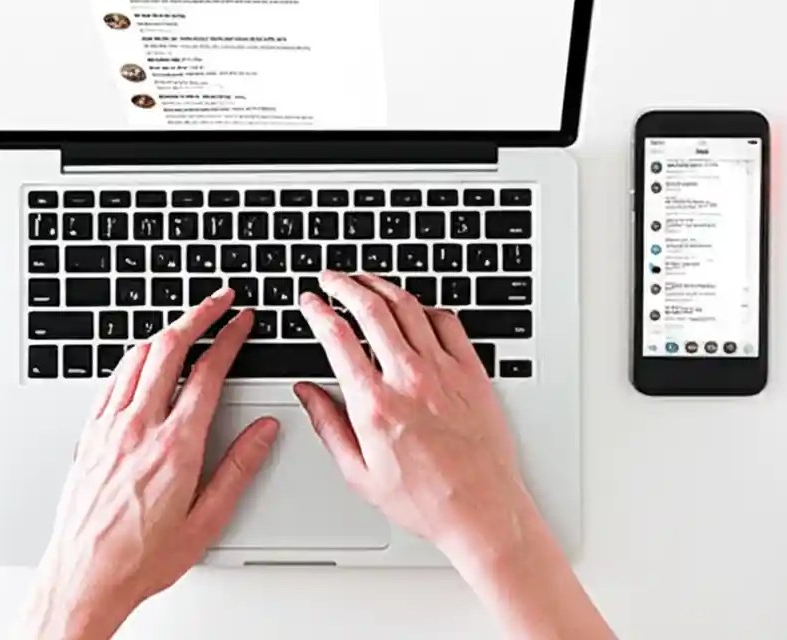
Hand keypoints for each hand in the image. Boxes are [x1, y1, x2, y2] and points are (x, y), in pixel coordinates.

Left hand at [18, 289, 279, 639]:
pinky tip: (143, 360)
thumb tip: (265, 432)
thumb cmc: (141, 558)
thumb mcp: (207, 520)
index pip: (208, 373)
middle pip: (169, 349)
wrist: (84, 579)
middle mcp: (138, 428)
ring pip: (136, 358)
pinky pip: (112, 382)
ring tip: (186, 322)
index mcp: (175, 446)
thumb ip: (239, 468)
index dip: (229, 338)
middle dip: (198, 315)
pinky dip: (134, 359)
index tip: (243, 321)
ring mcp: (108, 429)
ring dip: (165, 332)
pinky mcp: (89, 437)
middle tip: (218, 299)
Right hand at [295, 271, 528, 557]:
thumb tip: (306, 392)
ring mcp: (443, 371)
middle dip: (345, 285)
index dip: (318, 310)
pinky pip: (448, 323)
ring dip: (382, 286)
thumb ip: (328, 425)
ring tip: (367, 282)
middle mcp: (408, 379)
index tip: (310, 300)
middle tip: (332, 278)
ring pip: (409, 307)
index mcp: (374, 404)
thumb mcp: (359, 473)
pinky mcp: (472, 372)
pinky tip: (417, 309)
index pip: (337, 337)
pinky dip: (427, 308)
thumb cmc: (424, 499)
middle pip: (371, 309)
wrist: (480, 509)